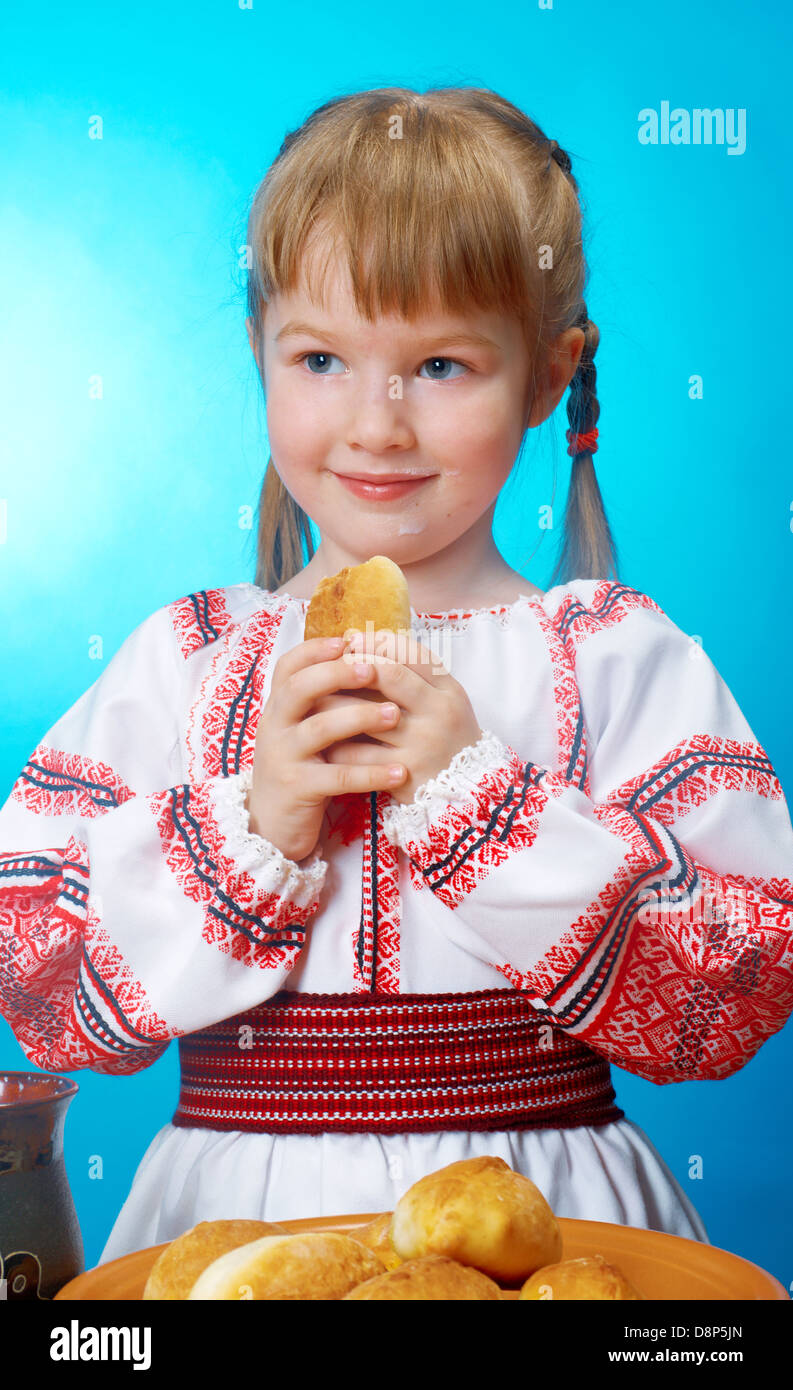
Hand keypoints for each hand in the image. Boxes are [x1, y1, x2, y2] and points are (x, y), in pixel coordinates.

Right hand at [246, 636, 408, 862]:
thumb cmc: (300, 767)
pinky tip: (399, 771)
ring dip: (360, 717)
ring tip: (395, 714)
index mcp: (278, 707)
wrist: (270, 823)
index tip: (346, 640)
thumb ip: (320, 702)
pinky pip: (338, 776)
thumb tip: (364, 660)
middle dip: (338, 675)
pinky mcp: (297, 788)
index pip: (288, 667)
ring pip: (320, 729)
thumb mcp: (302, 730)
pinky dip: (370, 772)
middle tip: (374, 669)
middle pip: (301, 689)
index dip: (314, 650)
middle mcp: (274, 726)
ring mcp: (283, 757)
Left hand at [320, 628, 484, 804]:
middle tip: (327, 664)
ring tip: (314, 698)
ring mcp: (421, 744)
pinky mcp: (403, 774)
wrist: (468, 790)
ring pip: (367, 715)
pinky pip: (359, 754)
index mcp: (449, 691)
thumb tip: (368, 645)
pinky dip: (336, 744)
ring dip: (336, 703)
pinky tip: (322, 738)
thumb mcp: (445, 700)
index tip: (351, 639)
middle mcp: (439, 714)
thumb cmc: (449, 737)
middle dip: (354, 665)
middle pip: (390, 676)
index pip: (412, 654)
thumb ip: (415, 675)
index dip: (377, 642)